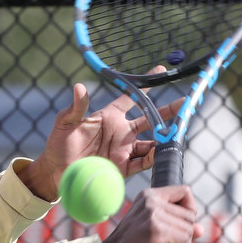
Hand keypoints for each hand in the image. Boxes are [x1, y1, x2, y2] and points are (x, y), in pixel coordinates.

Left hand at [19, 81, 181, 200]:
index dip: (145, 86)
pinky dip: (153, 158)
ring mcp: (124, 149)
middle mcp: (121, 132)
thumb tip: (79, 87)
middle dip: (168, 111)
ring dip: (165, 136)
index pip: (131, 98)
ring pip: (151, 141)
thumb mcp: (65, 123)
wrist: (56, 171)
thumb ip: (76, 107)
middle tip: (185, 103)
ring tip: (179, 129)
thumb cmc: (59, 143)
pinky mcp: (122, 167)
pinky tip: (161, 152)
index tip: (160, 71)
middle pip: (150, 119)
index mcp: (110, 116)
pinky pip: (143, 162)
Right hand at [101, 186, 200, 242]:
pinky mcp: (155, 231)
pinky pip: (184, 241)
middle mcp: (151, 200)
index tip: (180, 222)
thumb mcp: (154, 228)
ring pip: (189, 229)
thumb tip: (201, 230)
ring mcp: (153, 215)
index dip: (189, 208)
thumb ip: (177, 225)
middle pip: (190, 214)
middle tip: (171, 241)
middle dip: (186, 231)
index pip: (185, 191)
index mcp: (149, 195)